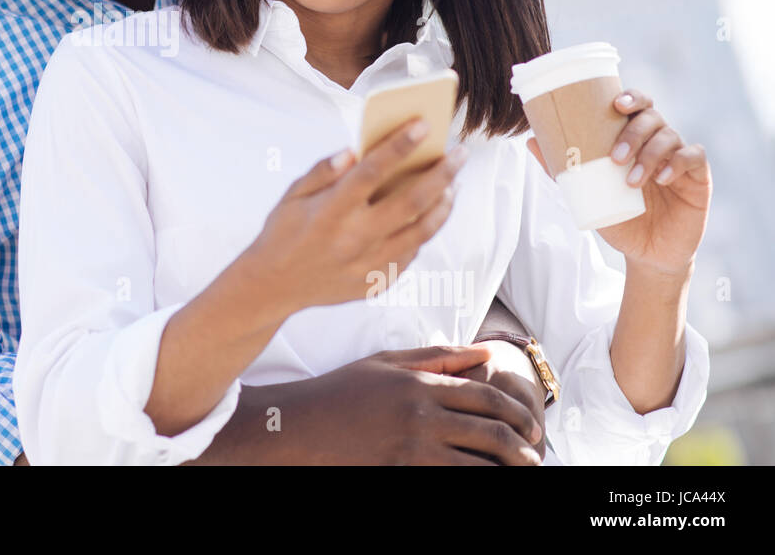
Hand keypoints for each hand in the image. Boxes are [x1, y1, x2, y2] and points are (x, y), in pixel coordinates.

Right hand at [248, 116, 468, 313]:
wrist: (273, 286)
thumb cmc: (282, 233)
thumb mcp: (292, 196)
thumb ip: (323, 171)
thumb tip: (354, 152)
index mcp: (332, 210)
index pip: (373, 170)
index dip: (400, 145)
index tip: (424, 125)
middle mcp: (354, 237)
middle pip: (411, 200)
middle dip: (442, 173)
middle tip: (461, 154)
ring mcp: (369, 263)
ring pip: (422, 230)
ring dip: (443, 204)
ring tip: (454, 185)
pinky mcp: (377, 282)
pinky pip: (411, 253)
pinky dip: (425, 231)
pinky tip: (431, 214)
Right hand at [288, 346, 542, 464]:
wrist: (298, 426)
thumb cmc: (340, 391)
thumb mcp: (386, 363)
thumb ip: (438, 356)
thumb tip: (486, 353)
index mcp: (419, 384)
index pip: (486, 397)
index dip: (517, 413)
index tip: (531, 426)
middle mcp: (420, 416)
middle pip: (491, 433)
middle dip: (523, 447)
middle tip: (535, 454)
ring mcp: (411, 449)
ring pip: (478, 464)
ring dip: (506, 470)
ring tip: (520, 472)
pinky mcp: (400, 473)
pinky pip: (451, 480)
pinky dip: (475, 480)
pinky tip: (483, 479)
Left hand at [525, 87, 710, 274]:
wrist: (645, 253)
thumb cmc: (617, 217)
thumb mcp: (586, 194)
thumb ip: (562, 169)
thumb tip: (530, 140)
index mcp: (634, 138)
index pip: (637, 105)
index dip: (630, 97)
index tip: (616, 104)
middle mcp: (658, 141)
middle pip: (653, 116)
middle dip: (633, 132)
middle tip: (615, 157)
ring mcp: (679, 157)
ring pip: (670, 136)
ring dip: (649, 154)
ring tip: (631, 181)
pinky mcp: (698, 176)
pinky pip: (693, 156)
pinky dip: (677, 162)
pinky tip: (662, 178)